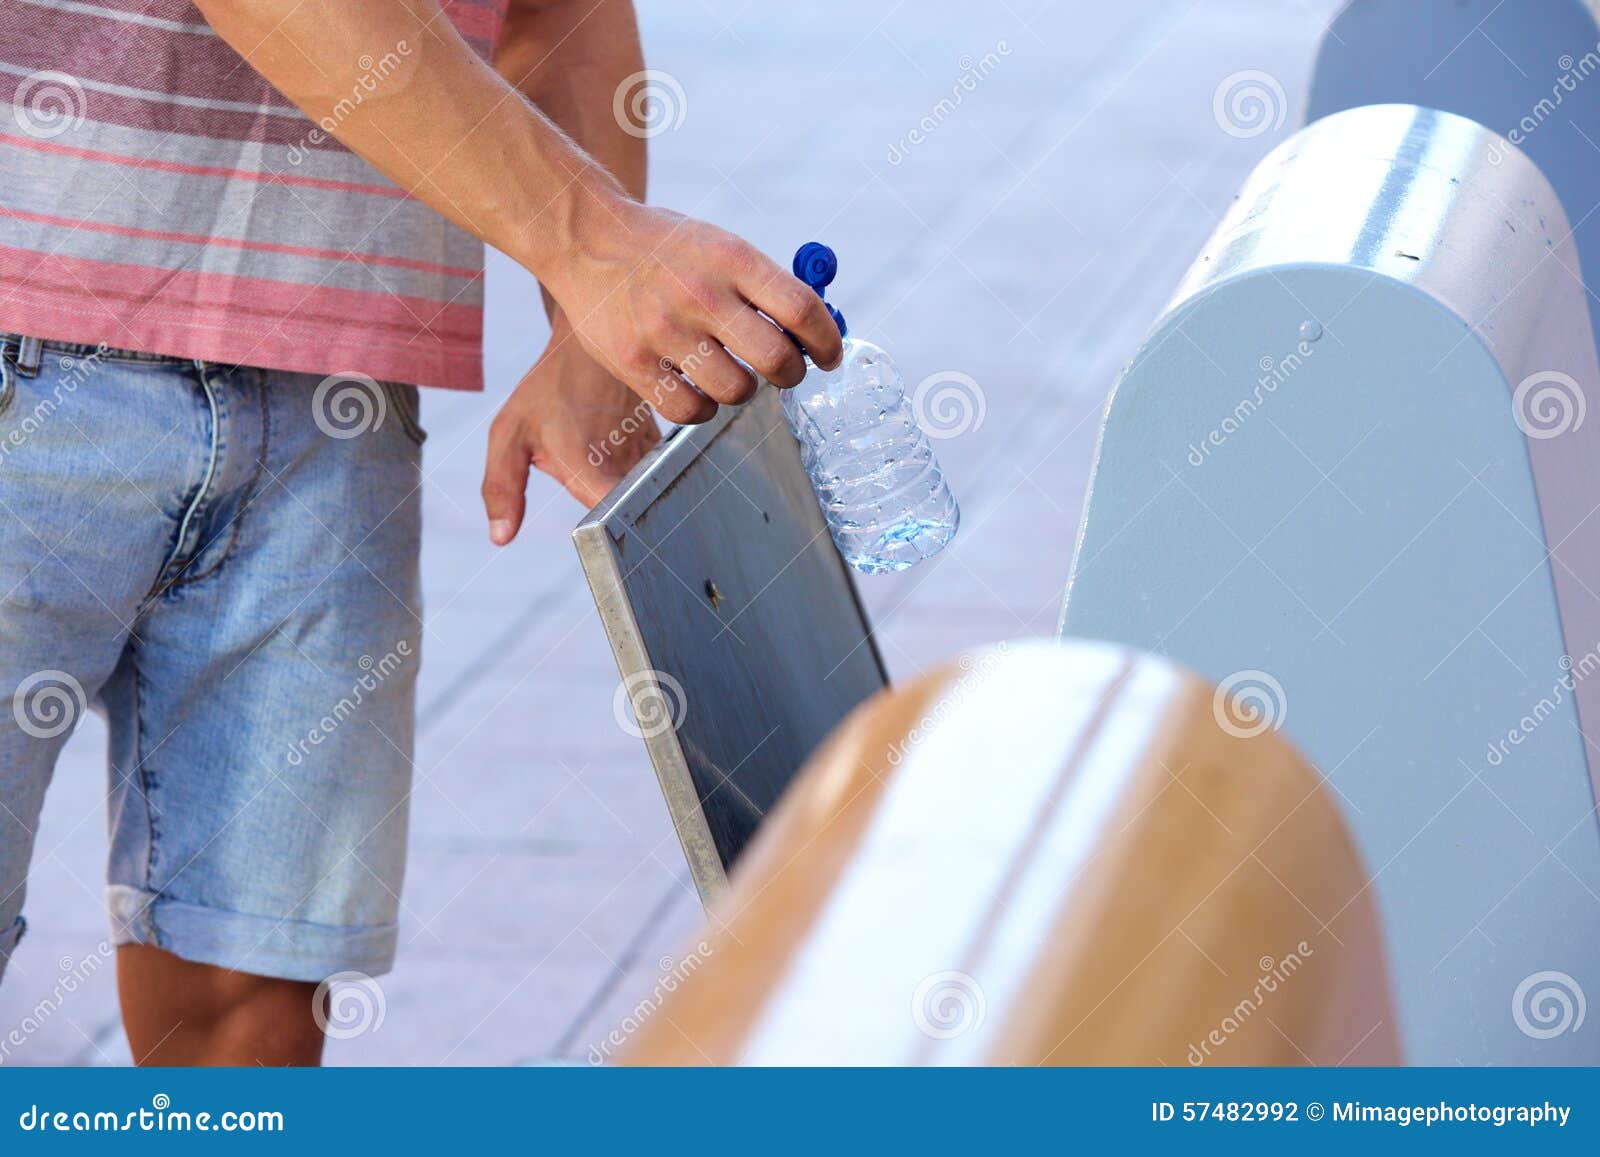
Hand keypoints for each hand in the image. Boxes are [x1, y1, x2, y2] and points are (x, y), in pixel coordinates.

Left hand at [482, 325, 662, 540]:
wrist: (591, 345)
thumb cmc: (547, 390)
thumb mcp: (509, 435)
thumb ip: (502, 488)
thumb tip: (501, 536)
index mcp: (588, 468)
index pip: (610, 523)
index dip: (603, 539)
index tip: (595, 543)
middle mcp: (625, 464)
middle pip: (629, 516)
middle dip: (615, 523)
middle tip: (598, 514)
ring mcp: (647, 454)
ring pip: (644, 496)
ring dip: (630, 501)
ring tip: (610, 479)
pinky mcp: (658, 445)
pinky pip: (653, 476)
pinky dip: (640, 482)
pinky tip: (623, 467)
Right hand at [545, 199, 844, 423]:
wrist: (586, 239)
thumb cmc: (665, 249)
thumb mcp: (719, 244)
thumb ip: (765, 284)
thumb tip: (815, 333)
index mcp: (731, 258)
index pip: (801, 309)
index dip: (827, 341)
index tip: (828, 355)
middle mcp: (700, 294)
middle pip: (776, 358)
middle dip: (792, 373)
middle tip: (785, 371)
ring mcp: (664, 330)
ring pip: (736, 391)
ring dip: (745, 390)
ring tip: (732, 374)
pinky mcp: (632, 362)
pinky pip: (690, 410)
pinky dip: (704, 409)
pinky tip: (699, 390)